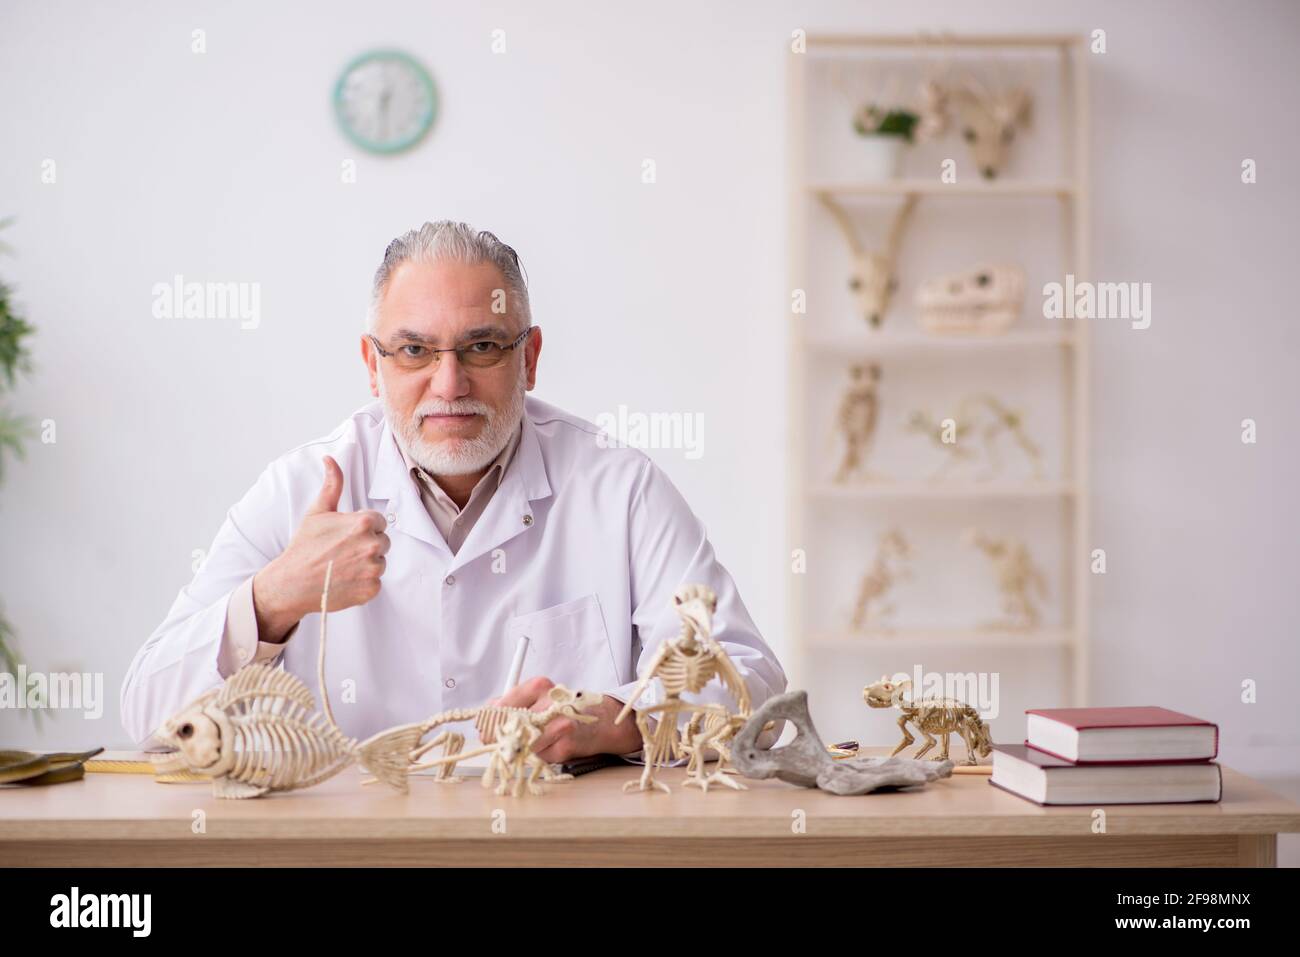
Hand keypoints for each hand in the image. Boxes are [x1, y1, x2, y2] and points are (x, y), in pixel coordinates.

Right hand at [252, 455, 389, 641]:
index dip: (362, 529)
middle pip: (383, 542)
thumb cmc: (304, 546)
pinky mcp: (372, 589)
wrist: (291, 583)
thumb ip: (332, 485)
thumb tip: (330, 458)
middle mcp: (373, 544)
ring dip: (365, 565)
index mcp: (364, 522)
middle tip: (341, 552)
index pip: (379, 522)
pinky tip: (344, 580)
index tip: (344, 536)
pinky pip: (375, 583)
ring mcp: (373, 568)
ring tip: (341, 566)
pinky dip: (363, 583)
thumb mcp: (318, 511)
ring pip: (380, 563)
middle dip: (366, 545)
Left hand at [488, 676, 642, 763]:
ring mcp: (558, 723)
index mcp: (538, 685)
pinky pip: (540, 756)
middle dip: (502, 739)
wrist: (602, 720)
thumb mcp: (539, 697)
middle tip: (502, 744)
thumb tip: (485, 721)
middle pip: (509, 726)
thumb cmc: (565, 709)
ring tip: (535, 743)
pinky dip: (541, 757)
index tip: (485, 732)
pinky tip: (552, 748)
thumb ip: (512, 704)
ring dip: (523, 749)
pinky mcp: (566, 744)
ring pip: (523, 743)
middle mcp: (548, 702)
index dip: (489, 723)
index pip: (501, 705)